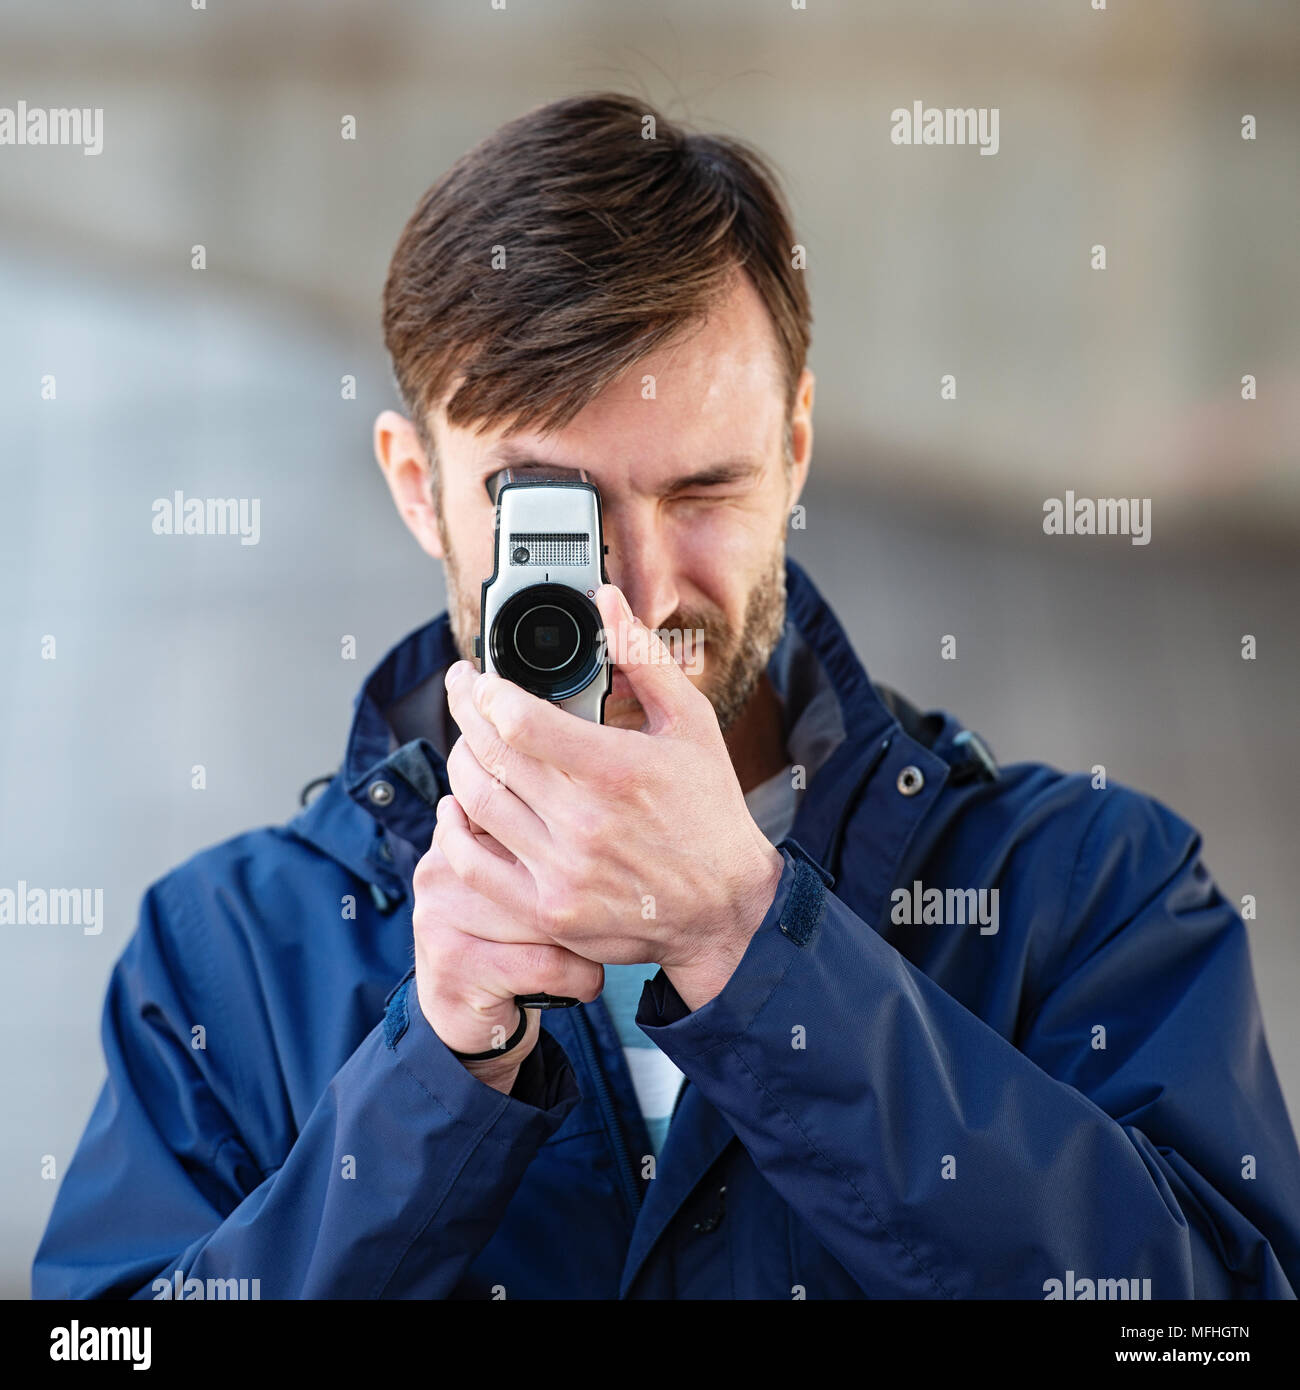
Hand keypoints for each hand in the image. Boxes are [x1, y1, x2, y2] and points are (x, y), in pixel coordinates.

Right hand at [412, 829, 602, 1092]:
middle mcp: (440, 872)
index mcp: (455, 841)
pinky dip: (580, 978)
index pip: (521, 819)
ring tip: (589, 955)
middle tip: (601, 922)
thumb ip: (525, 845)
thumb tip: (585, 801)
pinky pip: (547, 962)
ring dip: (585, 943)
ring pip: (548, 916)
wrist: (461, 1025)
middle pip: (541, 870)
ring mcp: (442, 919)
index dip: (566, 845)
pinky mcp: (458, 967)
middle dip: (580, 902)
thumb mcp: (507, 889)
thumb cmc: (502, 946)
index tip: (598, 869)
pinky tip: (581, 984)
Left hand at [439, 584, 784, 1009]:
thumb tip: (607, 601)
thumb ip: (643, 657)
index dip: (486, 692)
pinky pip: (473, 865)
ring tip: (467, 741)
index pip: (519, 721)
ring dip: (460, 762)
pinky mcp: (547, 909)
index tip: (480, 680)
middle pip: (490, 755)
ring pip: (475, 802)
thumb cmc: (709, 810)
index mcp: (617, 771)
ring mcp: (562, 870)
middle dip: (465, 713)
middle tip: (462, 695)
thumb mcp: (691, 723)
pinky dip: (453, 831)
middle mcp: (584, 823)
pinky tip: (457, 807)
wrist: (725, 906)